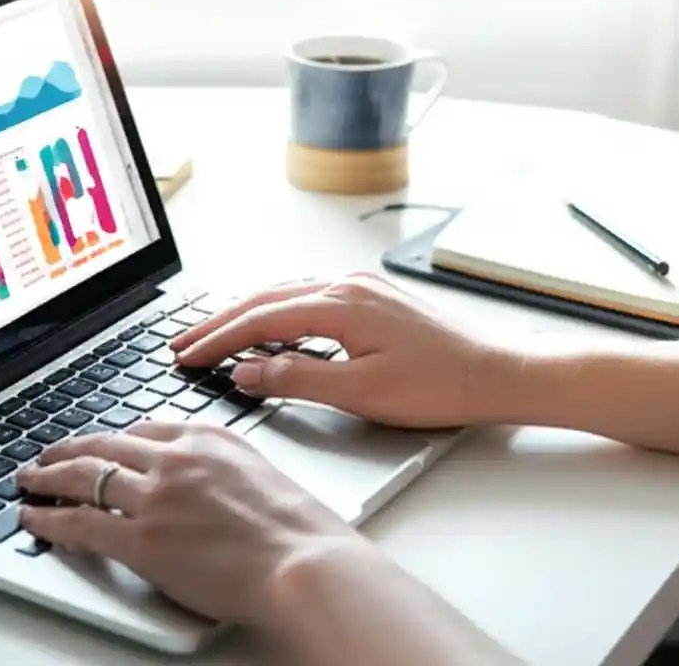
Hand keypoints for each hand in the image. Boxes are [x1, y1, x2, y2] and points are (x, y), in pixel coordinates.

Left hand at [15, 422, 365, 624]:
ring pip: (82, 477)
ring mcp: (154, 497)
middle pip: (103, 446)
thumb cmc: (298, 531)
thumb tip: (200, 478)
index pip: (142, 429)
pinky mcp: (141, 539)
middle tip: (46, 456)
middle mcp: (174, 458)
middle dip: (67, 450)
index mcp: (206, 437)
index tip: (97, 446)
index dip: (110, 440)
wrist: (304, 562)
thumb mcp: (260, 474)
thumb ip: (221, 467)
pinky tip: (33, 519)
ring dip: (47, 478)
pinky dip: (48, 520)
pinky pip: (80, 523)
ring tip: (28, 481)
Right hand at [173, 274, 512, 427]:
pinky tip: (264, 326)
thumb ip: (297, 378)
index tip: (186, 357)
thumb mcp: (361, 393)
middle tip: (181, 344)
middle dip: (218, 323)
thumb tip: (247, 372)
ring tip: (210, 335)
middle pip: (264, 299)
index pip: (259, 320)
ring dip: (243, 315)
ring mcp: (360, 287)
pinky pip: (306, 297)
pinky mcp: (371, 297)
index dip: (217, 340)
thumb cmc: (440, 386)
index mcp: (340, 304)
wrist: (497, 374)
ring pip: (283, 295)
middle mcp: (346, 285)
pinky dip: (274, 312)